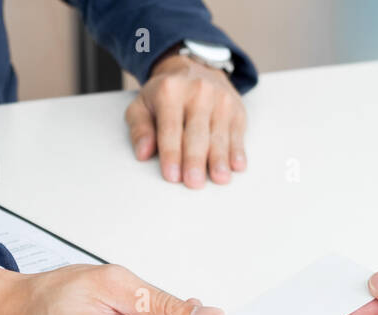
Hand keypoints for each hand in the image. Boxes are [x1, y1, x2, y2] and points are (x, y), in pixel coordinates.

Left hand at [124, 50, 245, 187]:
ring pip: (219, 135)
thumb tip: (143, 152)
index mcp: (170, 91)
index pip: (170, 128)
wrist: (195, 68)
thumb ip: (140, 128)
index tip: (172, 176)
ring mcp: (220, 100)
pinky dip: (237, 151)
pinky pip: (236, 134)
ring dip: (219, 159)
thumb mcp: (143, 104)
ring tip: (220, 178)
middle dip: (195, 159)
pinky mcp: (236, 109)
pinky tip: (236, 165)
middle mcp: (198, 92)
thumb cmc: (166, 95)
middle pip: (197, 133)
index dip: (171, 154)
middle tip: (194, 182)